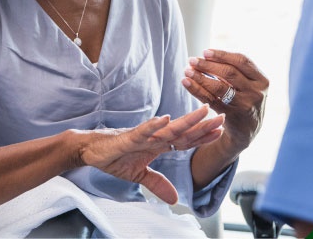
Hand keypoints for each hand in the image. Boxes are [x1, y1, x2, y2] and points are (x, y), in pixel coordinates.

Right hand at [77, 106, 223, 203]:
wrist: (89, 150)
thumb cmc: (113, 157)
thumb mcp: (138, 175)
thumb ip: (157, 183)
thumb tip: (175, 199)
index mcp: (157, 145)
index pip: (185, 141)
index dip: (202, 137)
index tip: (220, 131)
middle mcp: (153, 137)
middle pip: (183, 132)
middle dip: (203, 125)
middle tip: (222, 117)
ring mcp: (142, 136)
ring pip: (167, 129)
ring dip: (186, 121)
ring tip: (202, 113)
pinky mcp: (127, 138)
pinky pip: (142, 131)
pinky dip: (153, 125)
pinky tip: (165, 119)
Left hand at [182, 49, 267, 150]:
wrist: (248, 130)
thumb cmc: (244, 99)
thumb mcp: (249, 84)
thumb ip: (235, 70)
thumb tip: (206, 55)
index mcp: (262, 80)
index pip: (242, 61)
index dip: (222, 55)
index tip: (205, 51)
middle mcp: (256, 92)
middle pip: (229, 73)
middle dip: (208, 65)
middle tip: (192, 60)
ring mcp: (245, 105)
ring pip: (219, 87)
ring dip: (200, 77)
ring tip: (187, 71)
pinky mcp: (232, 116)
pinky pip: (211, 100)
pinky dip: (197, 89)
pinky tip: (186, 82)